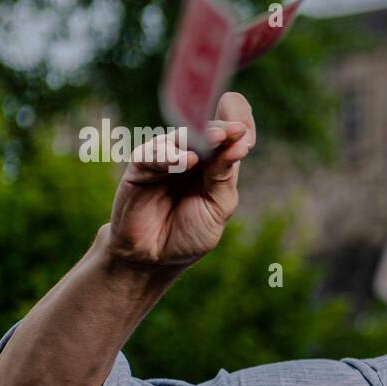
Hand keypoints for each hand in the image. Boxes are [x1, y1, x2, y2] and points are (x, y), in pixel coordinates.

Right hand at [106, 92, 256, 267]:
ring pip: (180, 138)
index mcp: (214, 164)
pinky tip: (186, 160)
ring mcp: (164, 159)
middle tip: (235, 130)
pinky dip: (169, 155)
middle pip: (205, 131)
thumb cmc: (189, 233)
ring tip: (217, 138)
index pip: (228, 136)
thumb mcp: (217, 208)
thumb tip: (240, 146)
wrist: (155, 259)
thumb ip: (224, 178)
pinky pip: (152, 155)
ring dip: (199, 137)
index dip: (238, 126)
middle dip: (222, 130)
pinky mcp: (139, 168)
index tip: (246, 130)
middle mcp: (189, 155)